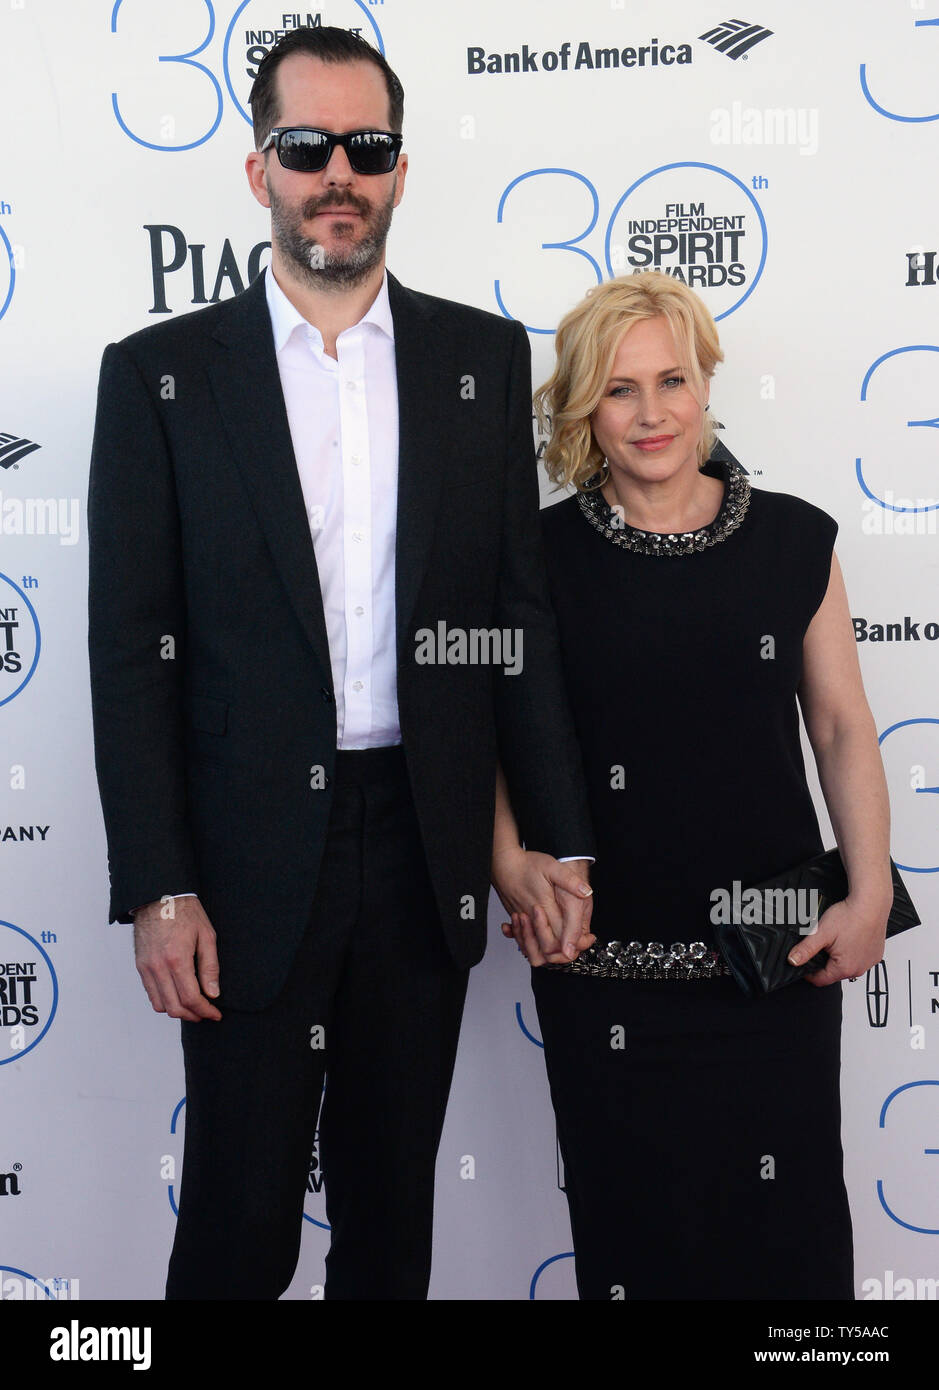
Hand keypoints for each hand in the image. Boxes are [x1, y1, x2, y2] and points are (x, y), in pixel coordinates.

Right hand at [133, 896, 221, 1020]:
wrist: (159, 897)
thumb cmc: (185, 912)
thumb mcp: (206, 936)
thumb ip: (210, 967)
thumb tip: (213, 993)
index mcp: (177, 959)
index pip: (190, 998)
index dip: (205, 1011)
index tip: (215, 1014)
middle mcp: (158, 967)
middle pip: (174, 1007)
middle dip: (193, 1015)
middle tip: (206, 1013)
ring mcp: (146, 967)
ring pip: (160, 1005)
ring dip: (177, 1010)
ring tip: (193, 1006)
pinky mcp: (140, 965)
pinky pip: (150, 993)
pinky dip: (164, 1000)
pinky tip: (178, 995)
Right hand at [492, 848, 593, 965]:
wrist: (503, 864)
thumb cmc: (526, 865)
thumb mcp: (552, 867)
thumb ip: (570, 881)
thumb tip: (586, 891)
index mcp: (545, 907)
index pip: (561, 936)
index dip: (575, 943)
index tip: (587, 939)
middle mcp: (533, 918)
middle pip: (547, 948)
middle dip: (562, 953)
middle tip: (577, 946)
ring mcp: (524, 920)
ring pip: (533, 948)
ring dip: (547, 950)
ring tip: (563, 943)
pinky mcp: (518, 919)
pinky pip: (523, 939)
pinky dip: (531, 943)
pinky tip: (541, 936)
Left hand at [787, 896, 888, 986]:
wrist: (870, 904)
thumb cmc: (849, 917)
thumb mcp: (821, 933)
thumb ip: (806, 949)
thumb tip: (793, 961)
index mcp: (845, 968)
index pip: (820, 980)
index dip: (808, 972)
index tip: (804, 962)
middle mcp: (860, 969)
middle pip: (834, 973)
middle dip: (824, 961)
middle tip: (821, 944)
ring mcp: (870, 962)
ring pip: (847, 966)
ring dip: (838, 957)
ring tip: (836, 939)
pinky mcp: (876, 954)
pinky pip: (859, 959)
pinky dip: (852, 952)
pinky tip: (849, 938)